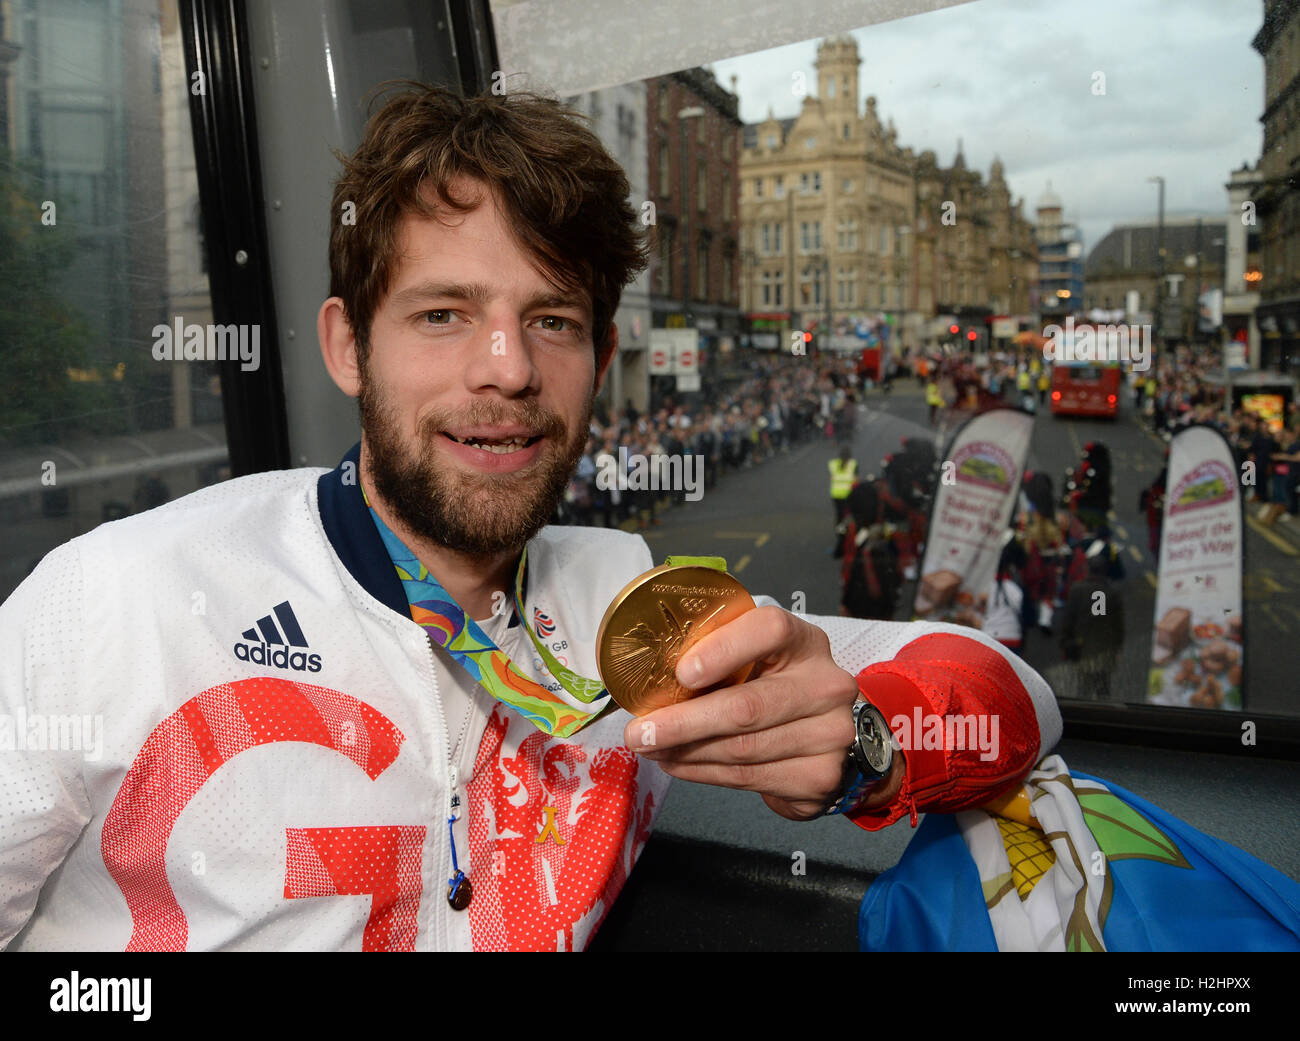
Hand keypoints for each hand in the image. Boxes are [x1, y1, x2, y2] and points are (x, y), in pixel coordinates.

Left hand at [623, 605, 863, 820]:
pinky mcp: (818, 778)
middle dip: (682, 723)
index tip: (682, 673)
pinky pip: (747, 777)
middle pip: (746, 707)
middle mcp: (825, 686)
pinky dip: (702, 772)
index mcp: (805, 642)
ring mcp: (829, 735)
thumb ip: (721, 658)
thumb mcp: (761, 659)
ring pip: (741, 749)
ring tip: (649, 748)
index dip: (723, 649)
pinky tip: (677, 763)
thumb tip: (651, 677)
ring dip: (685, 752)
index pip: (769, 630)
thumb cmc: (780, 687)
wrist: (834, 737)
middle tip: (638, 732)